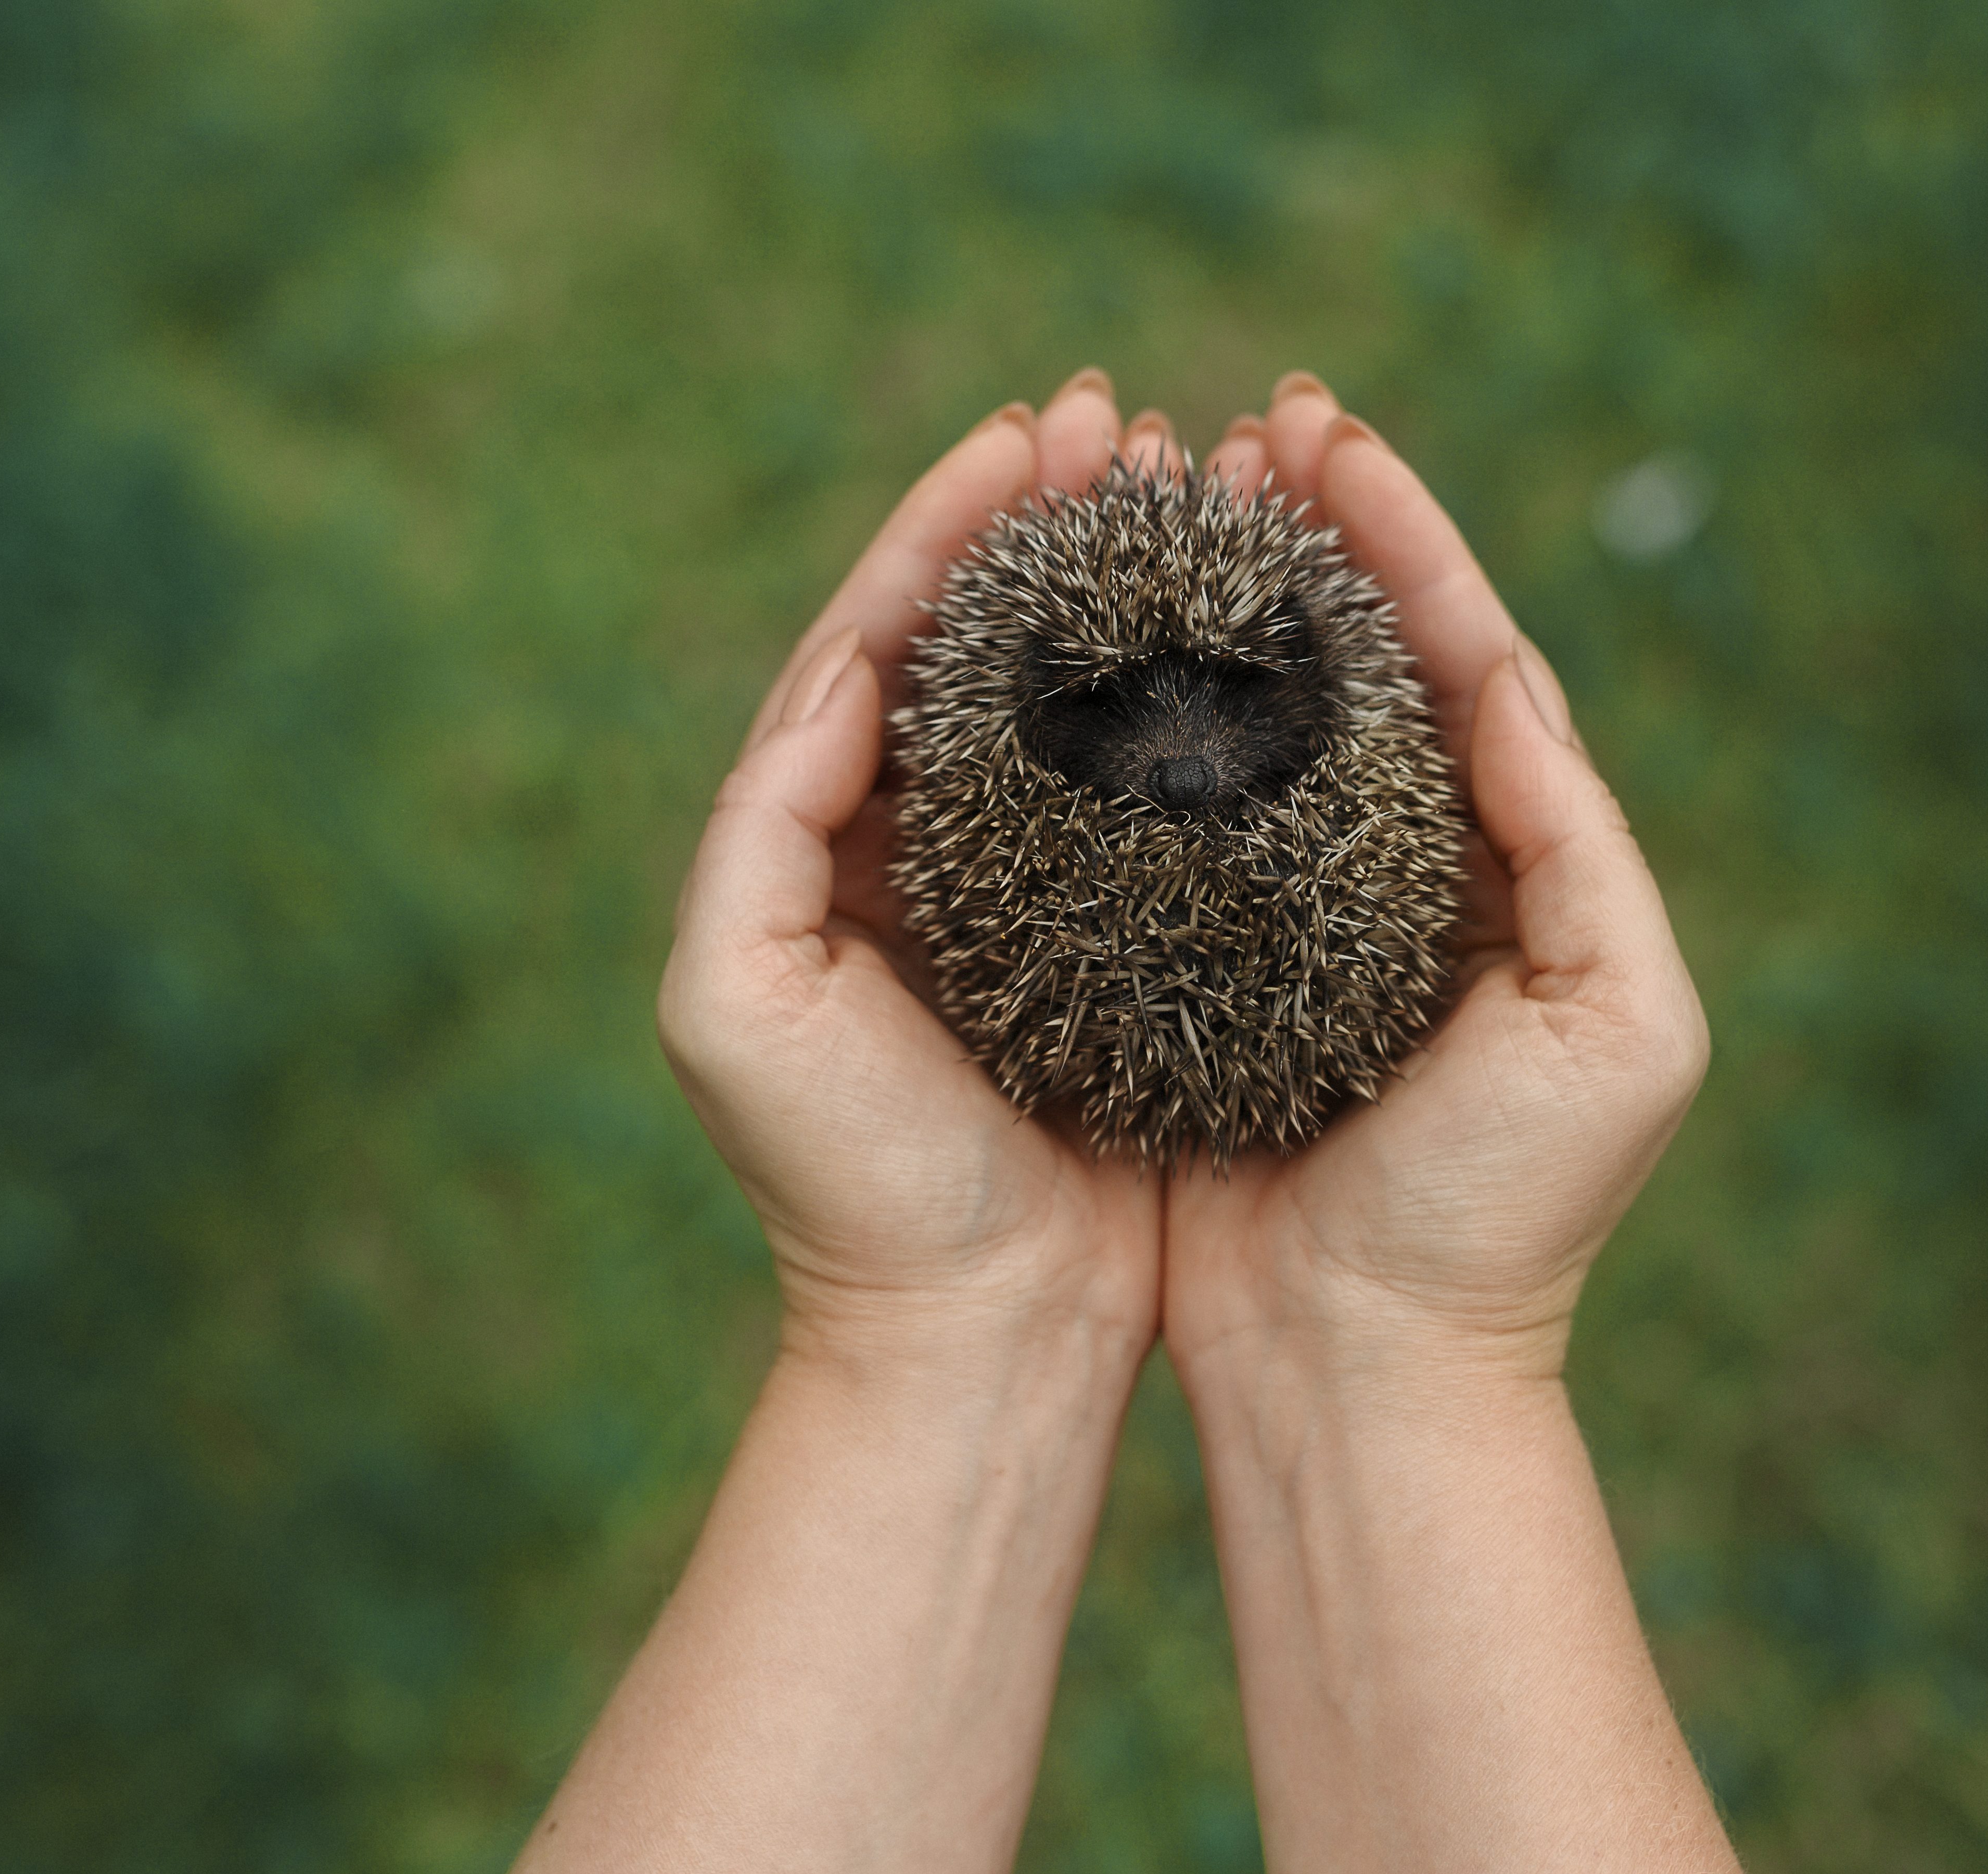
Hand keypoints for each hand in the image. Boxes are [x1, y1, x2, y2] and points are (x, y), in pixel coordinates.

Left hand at [658, 371, 1188, 1371]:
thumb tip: (846, 666)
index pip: (881, 639)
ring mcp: (1031, 890)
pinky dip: (1190, 708)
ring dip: (1126, 591)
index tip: (1024, 439)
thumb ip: (760, 826)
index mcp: (823, 842)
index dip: (946, 529)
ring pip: (1075, 702)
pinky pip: (1152, 795)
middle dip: (1043, 524)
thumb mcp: (736, 1004)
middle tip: (1122, 423)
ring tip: (1194, 489)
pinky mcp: (1124, 943)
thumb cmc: (843, 1190)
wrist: (971, 1336)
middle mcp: (924, 848)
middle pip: (982, 643)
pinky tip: (1251, 642)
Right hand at [1164, 374, 1712, 1391]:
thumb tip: (1505, 672)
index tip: (1324, 434)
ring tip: (1147, 492)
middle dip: (1297, 533)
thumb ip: (1577, 841)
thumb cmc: (1507, 1220)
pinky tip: (1075, 649)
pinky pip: (1150, 814)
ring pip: (1244, 717)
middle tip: (1234, 427)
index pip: (1458, 653)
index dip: (1398, 534)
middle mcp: (1391, 870)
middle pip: (1348, 659)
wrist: (1366, 1372)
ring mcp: (1277, 914)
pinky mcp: (1178, 968)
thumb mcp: (1619, 1027)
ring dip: (1202, 599)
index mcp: (1505, 865)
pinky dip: (1123, 721)